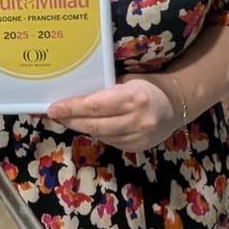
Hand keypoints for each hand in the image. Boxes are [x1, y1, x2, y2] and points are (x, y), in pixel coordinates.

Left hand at [46, 76, 179, 152]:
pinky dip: (97, 134)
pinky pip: (110, 142)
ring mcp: (140, 137)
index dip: (71, 108)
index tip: (53, 108)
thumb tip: (73, 98)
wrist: (176, 104)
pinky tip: (90, 126)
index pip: (94, 106)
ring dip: (82, 128)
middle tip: (54, 115)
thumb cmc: (145, 86)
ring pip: (100, 135)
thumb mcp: (126, 81)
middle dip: (71, 120)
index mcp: (134, 97)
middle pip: (94, 125)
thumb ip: (104, 91)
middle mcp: (138, 120)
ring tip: (68, 119)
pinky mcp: (139, 147)